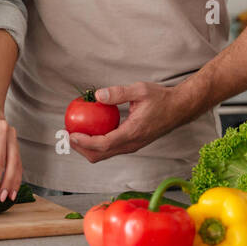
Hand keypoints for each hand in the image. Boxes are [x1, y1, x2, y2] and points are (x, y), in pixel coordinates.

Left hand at [68, 81, 191, 162]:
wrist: (179, 109)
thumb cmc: (161, 98)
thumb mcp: (140, 90)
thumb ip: (118, 93)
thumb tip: (97, 95)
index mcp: (133, 133)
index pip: (104, 144)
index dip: (85, 142)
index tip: (71, 135)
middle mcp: (131, 144)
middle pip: (100, 155)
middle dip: (81, 148)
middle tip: (67, 135)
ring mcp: (132, 146)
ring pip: (104, 155)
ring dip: (88, 148)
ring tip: (75, 134)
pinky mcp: (132, 144)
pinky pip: (110, 149)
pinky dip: (97, 144)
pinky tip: (90, 131)